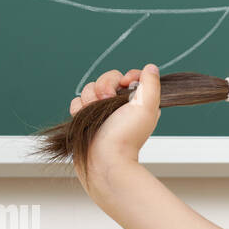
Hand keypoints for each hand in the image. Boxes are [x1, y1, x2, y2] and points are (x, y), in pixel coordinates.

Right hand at [69, 64, 161, 180]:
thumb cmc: (126, 137)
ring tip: (94, 112)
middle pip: (107, 79)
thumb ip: (151, 84)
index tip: (126, 84)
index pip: (128, 76)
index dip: (125, 76)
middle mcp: (119, 105)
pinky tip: (84, 116)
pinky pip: (77, 101)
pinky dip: (79, 107)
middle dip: (104, 86)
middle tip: (106, 100)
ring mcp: (101, 111)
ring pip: (90, 88)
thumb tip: (151, 67)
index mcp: (137, 101)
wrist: (103, 161)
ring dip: (90, 98)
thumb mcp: (147, 107)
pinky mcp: (85, 118)